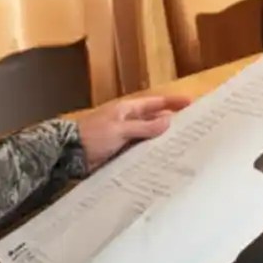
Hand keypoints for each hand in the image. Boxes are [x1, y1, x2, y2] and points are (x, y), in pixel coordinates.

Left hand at [74, 94, 191, 171]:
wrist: (69, 154)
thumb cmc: (93, 136)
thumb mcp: (120, 130)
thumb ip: (144, 127)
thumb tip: (169, 120)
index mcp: (128, 109)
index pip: (156, 103)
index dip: (173, 102)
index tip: (192, 103)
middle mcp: (129, 121)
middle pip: (155, 119)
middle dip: (172, 122)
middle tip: (193, 128)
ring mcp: (125, 137)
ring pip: (149, 137)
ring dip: (163, 140)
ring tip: (183, 146)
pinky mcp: (121, 152)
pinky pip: (140, 151)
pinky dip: (151, 153)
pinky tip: (163, 160)